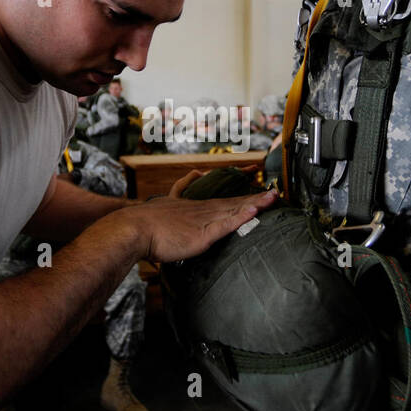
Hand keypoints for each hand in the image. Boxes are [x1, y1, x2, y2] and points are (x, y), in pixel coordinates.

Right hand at [113, 184, 275, 262]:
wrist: (134, 229)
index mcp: (197, 207)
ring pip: (235, 210)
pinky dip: (242, 217)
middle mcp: (204, 210)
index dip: (246, 197)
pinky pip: (226, 224)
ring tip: (273, 199)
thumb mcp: (167, 203)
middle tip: (276, 193)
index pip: (227, 201)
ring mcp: (204, 220)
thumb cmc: (149, 223)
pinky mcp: (202, 234)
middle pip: (236, 203)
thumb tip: (193, 176)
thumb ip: (180, 190)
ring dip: (256, 204)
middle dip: (257, 197)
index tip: (262, 193)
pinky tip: (255, 211)